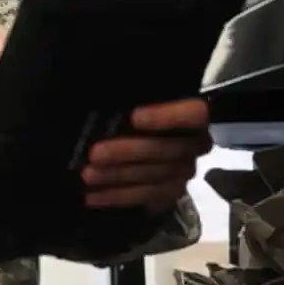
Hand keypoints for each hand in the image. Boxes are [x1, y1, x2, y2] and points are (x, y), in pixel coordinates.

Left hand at [81, 98, 211, 211]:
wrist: (144, 134)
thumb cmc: (137, 108)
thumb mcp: (139, 97)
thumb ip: (132, 96)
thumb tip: (103, 87)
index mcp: (195, 114)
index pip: (194, 114)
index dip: (167, 117)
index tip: (135, 116)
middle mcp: (196, 144)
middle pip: (166, 150)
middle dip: (127, 152)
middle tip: (95, 153)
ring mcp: (184, 171)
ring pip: (153, 177)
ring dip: (118, 177)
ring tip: (87, 176)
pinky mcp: (171, 192)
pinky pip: (145, 198)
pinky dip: (117, 197)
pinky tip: (92, 196)